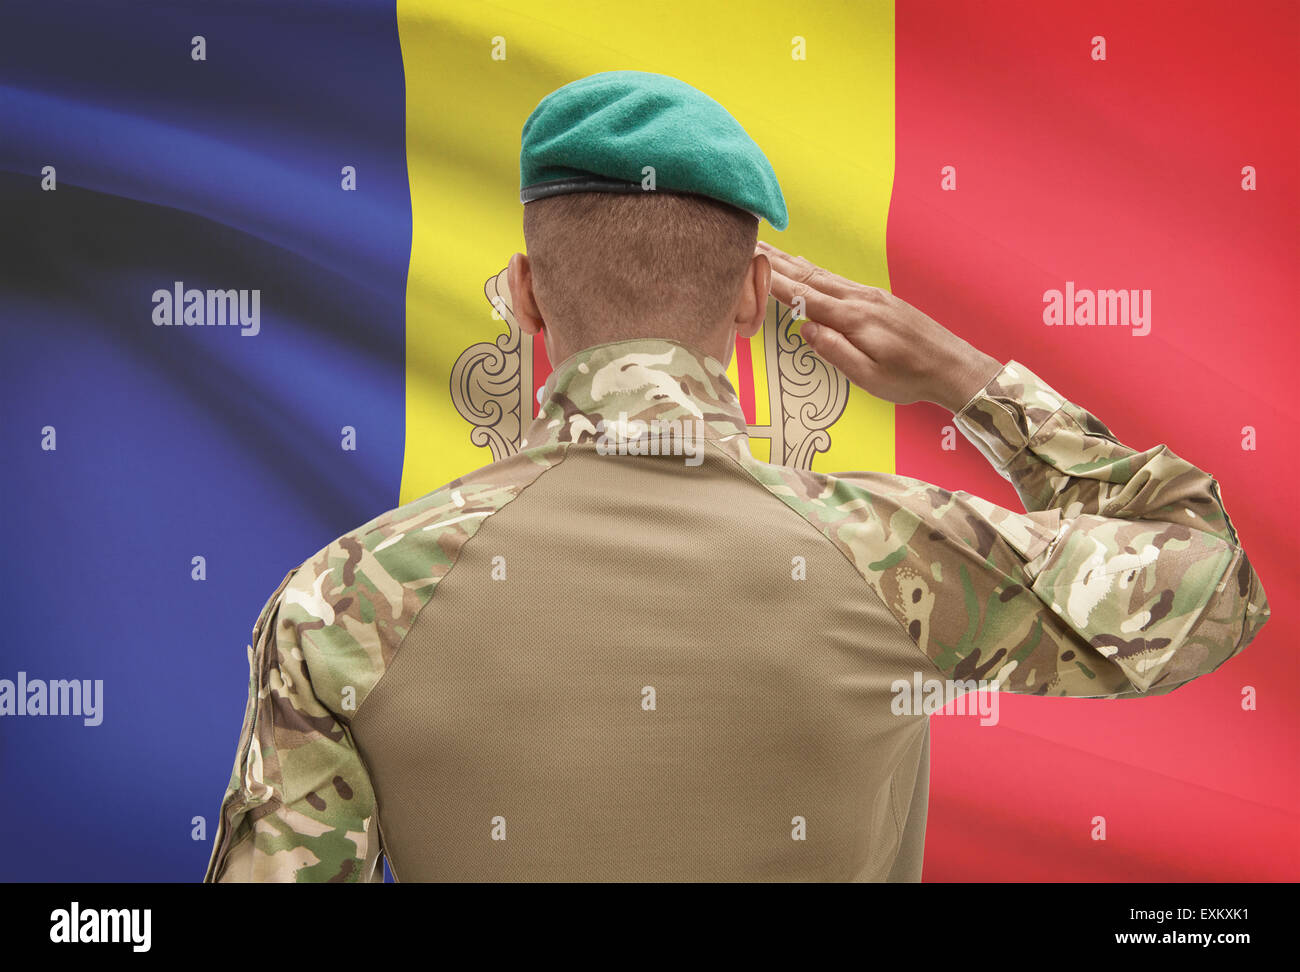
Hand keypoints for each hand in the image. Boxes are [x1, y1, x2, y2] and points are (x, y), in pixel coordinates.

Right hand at [758, 241, 1002, 412]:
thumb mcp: (868, 377)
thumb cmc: (910, 378)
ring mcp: (870, 296)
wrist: (951, 365)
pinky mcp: (878, 299)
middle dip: (777, 262)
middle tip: (749, 246)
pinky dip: (814, 271)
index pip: (804, 296)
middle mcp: (860, 299)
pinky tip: (805, 268)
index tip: (748, 266)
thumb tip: (805, 329)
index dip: (773, 282)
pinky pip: (837, 280)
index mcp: (854, 319)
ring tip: (768, 251)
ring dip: (792, 263)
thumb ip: (835, 351)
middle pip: (809, 277)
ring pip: (823, 275)